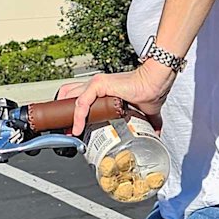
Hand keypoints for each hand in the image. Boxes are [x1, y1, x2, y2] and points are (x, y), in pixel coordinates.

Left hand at [56, 63, 175, 134]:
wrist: (156, 84)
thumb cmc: (150, 92)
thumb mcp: (144, 112)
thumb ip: (148, 123)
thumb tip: (155, 134)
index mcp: (103, 90)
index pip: (79, 98)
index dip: (73, 113)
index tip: (75, 130)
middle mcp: (95, 84)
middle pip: (67, 95)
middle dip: (62, 113)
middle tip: (65, 130)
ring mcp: (95, 83)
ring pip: (69, 96)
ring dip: (65, 114)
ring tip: (68, 130)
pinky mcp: (98, 85)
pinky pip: (81, 102)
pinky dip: (77, 116)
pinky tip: (77, 128)